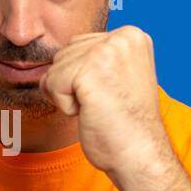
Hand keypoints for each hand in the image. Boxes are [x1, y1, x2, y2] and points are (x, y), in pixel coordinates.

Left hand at [39, 26, 173, 182]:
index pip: (79, 46)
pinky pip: (51, 84)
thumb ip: (94, 60)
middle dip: (73, 86)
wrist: (140, 155)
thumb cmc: (126, 125)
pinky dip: (64, 106)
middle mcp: (122, 37)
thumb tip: (53, 64)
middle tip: (105, 104)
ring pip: (55, 69)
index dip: (83, 78)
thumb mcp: (116, 78)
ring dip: (69, 96)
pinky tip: (91, 112)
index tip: (111, 96)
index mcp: (132, 36)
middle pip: (64, 55)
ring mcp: (106, 50)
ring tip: (100, 108)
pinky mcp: (89, 69)